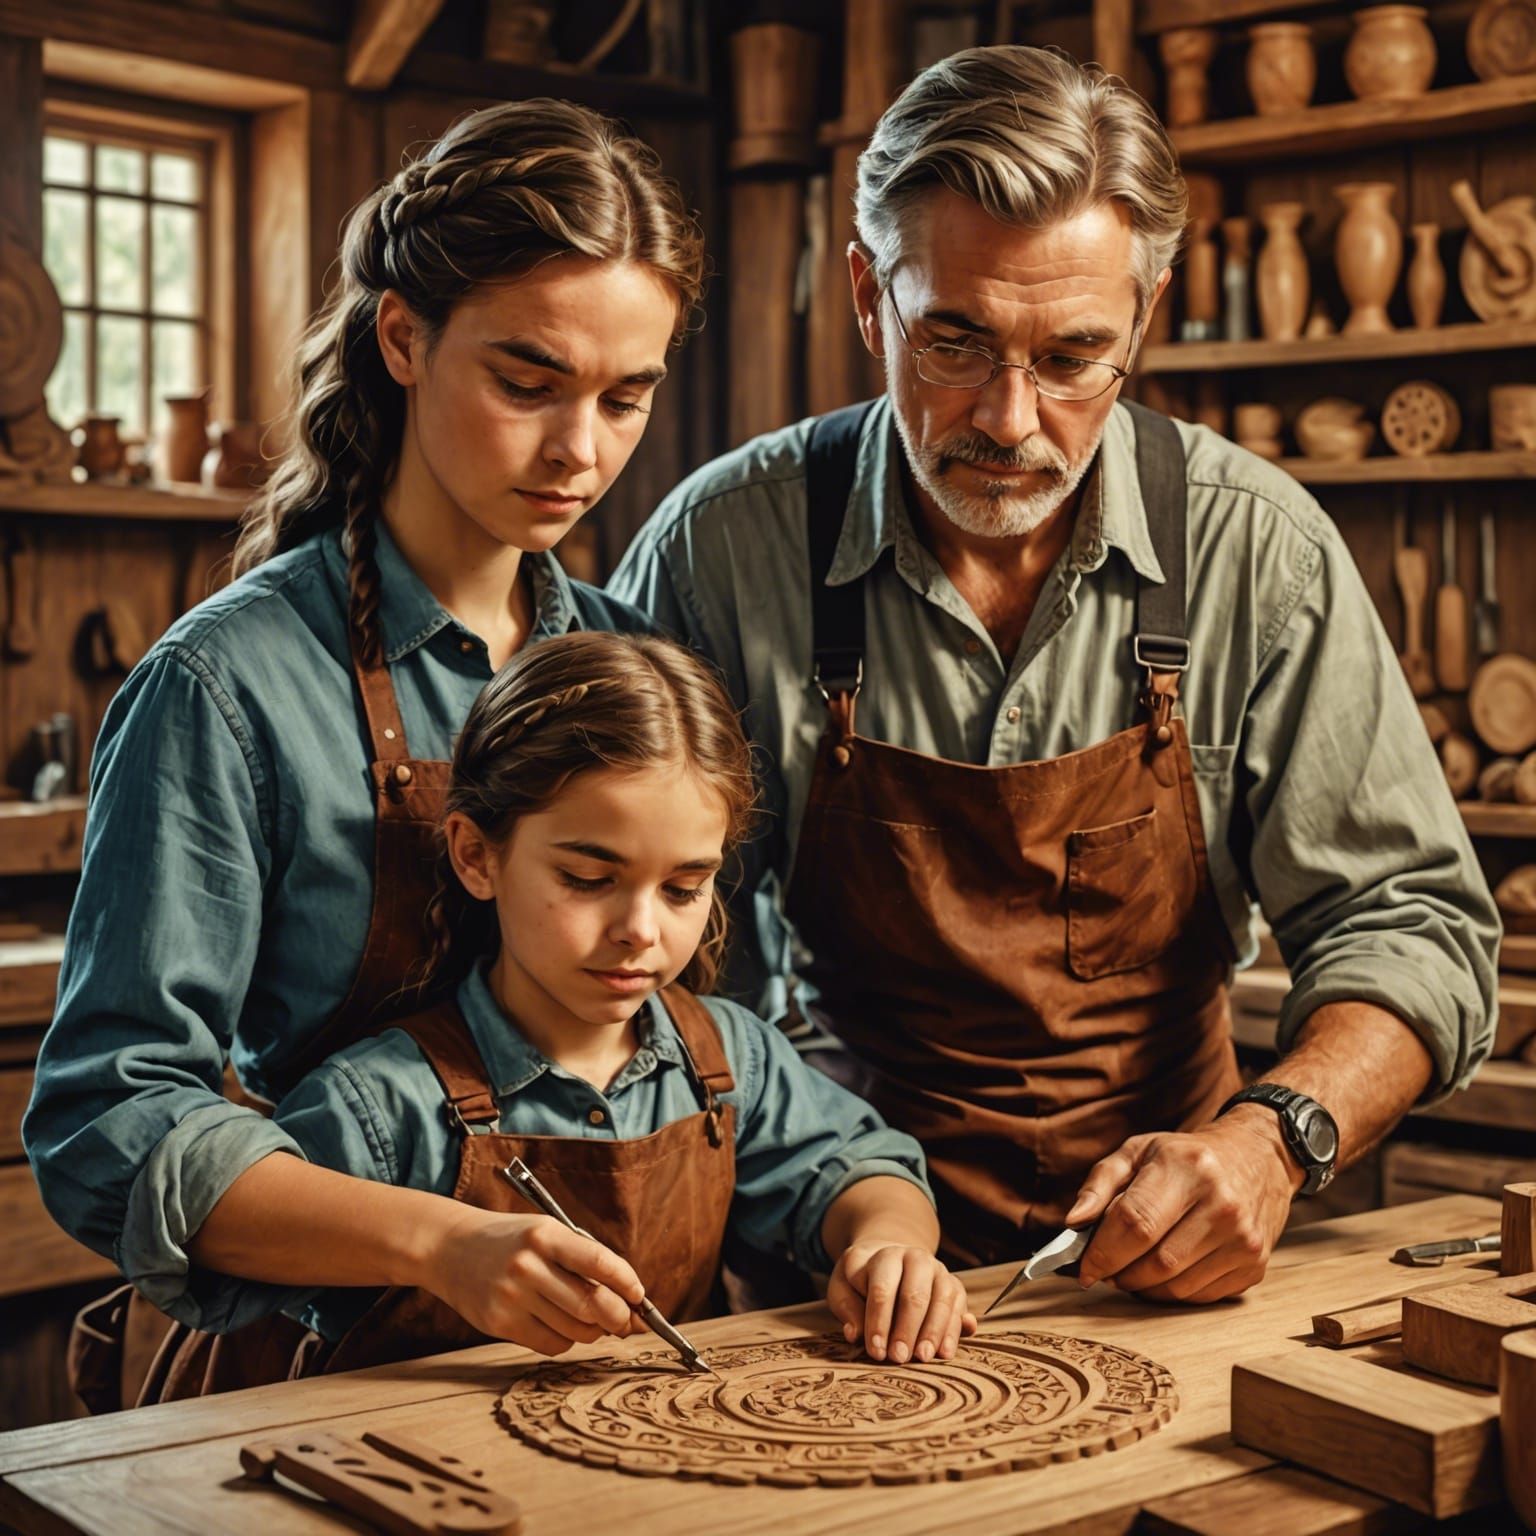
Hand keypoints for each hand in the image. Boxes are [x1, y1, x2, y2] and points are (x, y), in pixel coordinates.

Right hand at [426, 1208, 644, 1354]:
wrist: (450, 1248)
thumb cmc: (510, 1241)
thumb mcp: (546, 1232)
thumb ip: (583, 1260)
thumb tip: (629, 1299)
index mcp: (545, 1235)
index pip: (599, 1262)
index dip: (626, 1282)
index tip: (639, 1296)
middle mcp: (528, 1265)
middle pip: (591, 1304)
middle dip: (618, 1317)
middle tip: (627, 1320)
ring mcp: (511, 1296)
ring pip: (575, 1329)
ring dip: (594, 1331)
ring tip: (595, 1322)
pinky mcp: (499, 1324)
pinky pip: (552, 1344)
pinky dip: (568, 1340)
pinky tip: (563, 1326)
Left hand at [826, 1243, 976, 1362]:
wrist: (890, 1261)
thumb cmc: (860, 1281)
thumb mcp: (843, 1288)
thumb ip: (846, 1307)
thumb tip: (854, 1334)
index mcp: (884, 1257)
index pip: (882, 1289)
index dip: (878, 1321)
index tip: (875, 1351)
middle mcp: (914, 1258)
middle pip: (914, 1294)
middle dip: (907, 1329)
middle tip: (899, 1358)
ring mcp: (938, 1270)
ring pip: (941, 1299)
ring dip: (933, 1331)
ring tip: (923, 1358)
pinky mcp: (954, 1285)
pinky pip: (958, 1306)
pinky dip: (954, 1330)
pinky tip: (945, 1353)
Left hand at [1066, 1109, 1302, 1302]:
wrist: (1257, 1159)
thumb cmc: (1185, 1156)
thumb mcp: (1138, 1151)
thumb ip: (1100, 1184)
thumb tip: (1073, 1223)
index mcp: (1187, 1167)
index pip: (1136, 1222)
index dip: (1103, 1252)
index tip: (1083, 1268)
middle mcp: (1222, 1204)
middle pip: (1156, 1262)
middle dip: (1120, 1273)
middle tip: (1105, 1269)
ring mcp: (1243, 1238)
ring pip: (1176, 1286)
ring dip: (1143, 1286)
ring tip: (1132, 1267)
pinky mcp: (1254, 1265)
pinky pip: (1199, 1296)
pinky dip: (1171, 1292)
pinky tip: (1164, 1271)